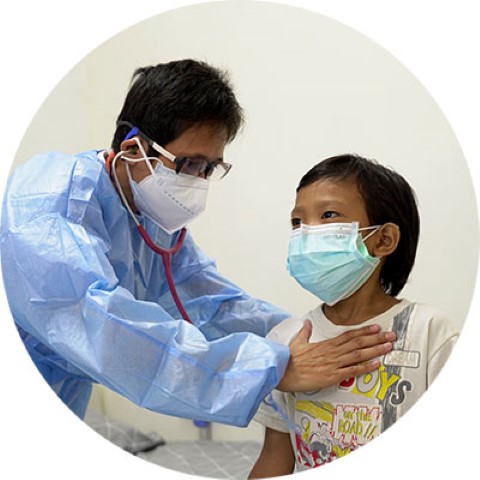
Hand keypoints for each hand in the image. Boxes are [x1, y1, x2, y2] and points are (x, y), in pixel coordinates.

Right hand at [277, 320, 395, 391]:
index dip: (364, 331)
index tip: (376, 327)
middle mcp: (332, 352)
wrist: (283, 370)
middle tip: (391, 335)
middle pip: (358, 343)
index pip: (349, 335)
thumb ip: (305, 332)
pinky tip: (376, 364)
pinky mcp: (332, 376)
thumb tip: (306, 323)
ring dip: (375, 350)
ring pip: (358, 355)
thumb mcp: (297, 341)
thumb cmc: (289, 359)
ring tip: (388, 347)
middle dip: (376, 338)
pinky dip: (365, 367)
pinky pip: (352, 371)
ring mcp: (333, 364)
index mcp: (325, 344)